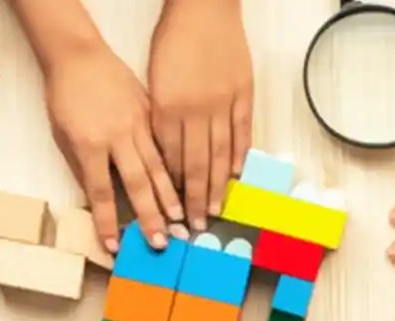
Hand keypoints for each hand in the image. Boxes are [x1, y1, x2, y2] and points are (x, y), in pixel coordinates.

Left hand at [45, 42, 180, 251]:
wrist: (79, 55)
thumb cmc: (65, 97)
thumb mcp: (63, 135)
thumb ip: (83, 167)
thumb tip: (99, 199)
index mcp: (90, 145)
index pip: (100, 192)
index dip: (108, 222)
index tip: (116, 246)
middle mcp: (117, 137)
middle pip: (138, 184)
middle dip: (151, 215)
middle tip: (163, 241)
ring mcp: (138, 124)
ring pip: (158, 165)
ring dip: (171, 195)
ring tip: (183, 217)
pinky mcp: (150, 112)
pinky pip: (165, 144)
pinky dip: (177, 166)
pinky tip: (189, 183)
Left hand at [149, 0, 252, 231]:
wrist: (203, 8)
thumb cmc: (171, 40)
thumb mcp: (152, 79)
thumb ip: (155, 117)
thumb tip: (159, 153)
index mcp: (167, 107)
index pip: (168, 157)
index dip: (169, 187)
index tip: (169, 211)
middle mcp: (195, 110)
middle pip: (194, 164)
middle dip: (193, 199)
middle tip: (195, 225)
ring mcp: (223, 104)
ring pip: (219, 154)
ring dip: (216, 185)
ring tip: (215, 209)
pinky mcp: (242, 95)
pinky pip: (241, 133)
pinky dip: (238, 156)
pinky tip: (234, 175)